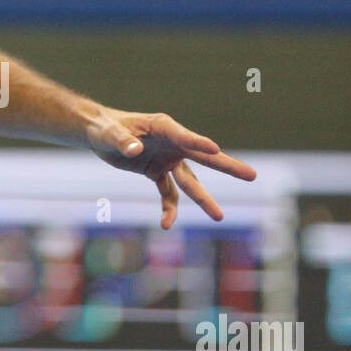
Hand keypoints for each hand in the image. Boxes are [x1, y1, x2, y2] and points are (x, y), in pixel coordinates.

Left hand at [87, 108, 256, 228]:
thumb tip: (134, 150)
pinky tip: (166, 224)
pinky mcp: (157, 172)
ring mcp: (167, 159)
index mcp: (163, 126)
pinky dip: (168, 208)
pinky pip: (167, 193)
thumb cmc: (103, 128)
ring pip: (189, 181)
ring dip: (202, 200)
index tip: (215, 149)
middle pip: (203, 157)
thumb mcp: (108, 134)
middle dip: (227, 167)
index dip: (198, 142)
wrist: (98, 134)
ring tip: (219, 217)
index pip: (184, 135)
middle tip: (253, 176)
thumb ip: (122, 141)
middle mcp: (172, 143)